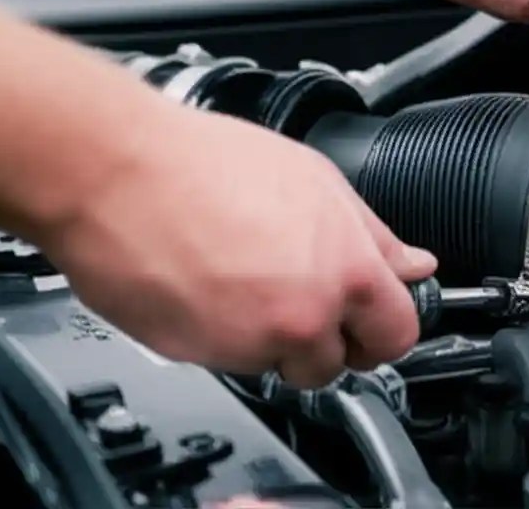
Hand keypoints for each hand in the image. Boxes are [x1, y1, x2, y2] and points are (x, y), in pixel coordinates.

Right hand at [37, 106, 435, 388]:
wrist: (115, 173)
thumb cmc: (206, 164)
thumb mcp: (317, 181)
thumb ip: (374, 235)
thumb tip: (414, 263)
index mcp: (348, 273)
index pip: (399, 335)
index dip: (383, 328)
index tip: (371, 321)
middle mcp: (305, 318)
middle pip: (339, 364)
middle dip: (326, 340)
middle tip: (297, 295)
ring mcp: (250, 345)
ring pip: (281, 365)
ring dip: (270, 339)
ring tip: (243, 279)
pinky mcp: (199, 359)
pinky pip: (229, 362)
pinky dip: (223, 337)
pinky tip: (210, 287)